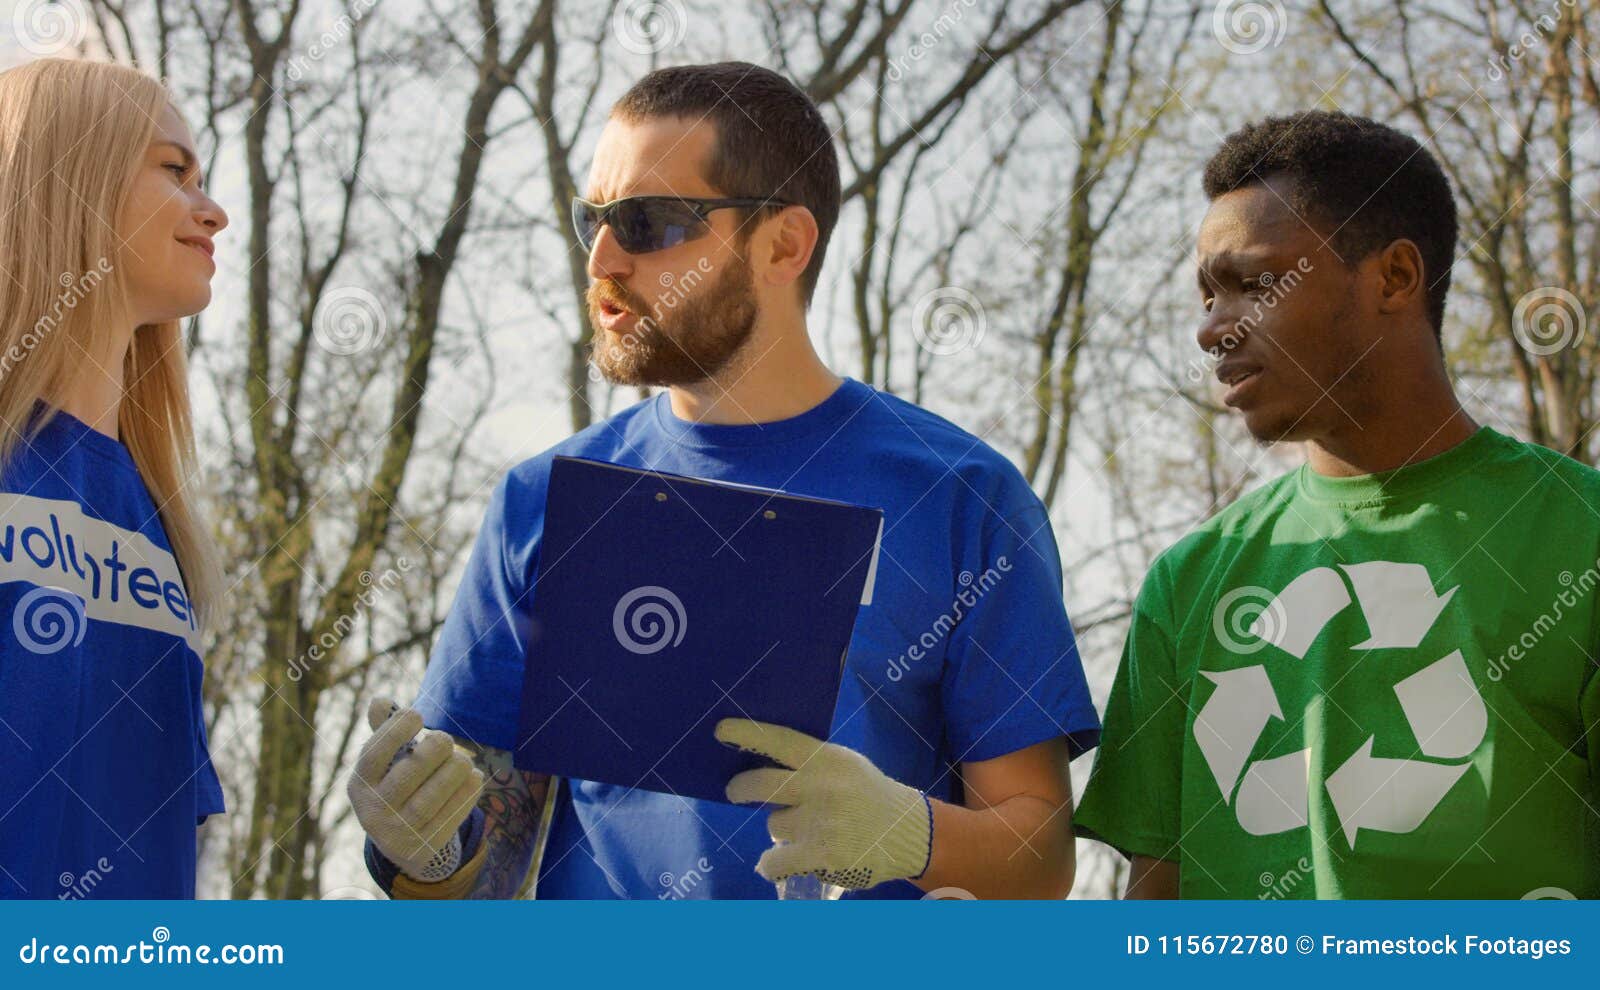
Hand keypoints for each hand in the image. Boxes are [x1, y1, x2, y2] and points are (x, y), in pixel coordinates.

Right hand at [348, 697, 483, 880]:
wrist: (403, 842)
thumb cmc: (397, 785)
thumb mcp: (385, 764)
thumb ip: (384, 731)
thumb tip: (379, 701)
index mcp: (360, 786)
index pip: (373, 754)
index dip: (395, 730)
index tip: (417, 715)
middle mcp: (373, 812)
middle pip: (408, 774)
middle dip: (435, 748)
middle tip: (445, 739)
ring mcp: (397, 834)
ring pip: (430, 799)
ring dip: (455, 771)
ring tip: (464, 760)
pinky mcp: (423, 848)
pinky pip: (451, 817)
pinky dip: (468, 792)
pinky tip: (474, 777)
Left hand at [716, 718, 931, 890]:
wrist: (907, 832)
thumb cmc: (867, 794)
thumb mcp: (844, 765)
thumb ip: (809, 764)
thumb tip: (759, 764)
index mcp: (828, 759)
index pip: (780, 740)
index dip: (747, 734)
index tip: (721, 731)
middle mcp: (822, 786)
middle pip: (761, 784)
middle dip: (741, 788)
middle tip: (735, 792)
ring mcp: (820, 822)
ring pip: (774, 824)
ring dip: (783, 828)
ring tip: (809, 830)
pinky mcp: (821, 855)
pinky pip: (775, 860)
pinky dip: (772, 863)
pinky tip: (777, 861)